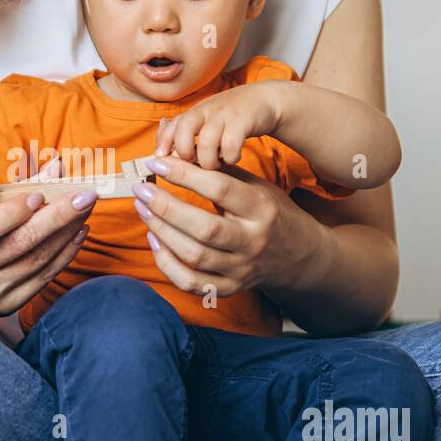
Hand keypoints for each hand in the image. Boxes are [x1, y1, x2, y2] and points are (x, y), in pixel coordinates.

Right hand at [0, 152, 95, 315]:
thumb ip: (14, 188)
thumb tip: (56, 167)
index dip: (14, 212)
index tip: (40, 194)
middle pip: (21, 243)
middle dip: (58, 217)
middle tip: (85, 196)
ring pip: (37, 260)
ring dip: (67, 233)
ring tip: (85, 210)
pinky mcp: (7, 306)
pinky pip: (44, 278)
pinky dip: (65, 254)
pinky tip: (78, 233)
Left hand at [132, 153, 323, 298]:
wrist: (300, 256)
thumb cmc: (271, 213)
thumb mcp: (257, 187)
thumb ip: (222, 172)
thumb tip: (179, 152)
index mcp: (261, 210)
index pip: (220, 189)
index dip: (184, 175)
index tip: (157, 164)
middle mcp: (253, 242)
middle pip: (204, 228)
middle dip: (166, 207)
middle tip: (141, 189)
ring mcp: (241, 269)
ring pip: (194, 256)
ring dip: (161, 232)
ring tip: (143, 209)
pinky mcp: (230, 288)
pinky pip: (191, 283)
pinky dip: (167, 264)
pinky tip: (154, 241)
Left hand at [155, 82, 285, 168]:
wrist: (264, 101)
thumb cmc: (230, 118)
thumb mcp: (204, 122)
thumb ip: (183, 134)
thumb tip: (159, 151)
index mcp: (194, 113)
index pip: (171, 126)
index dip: (163, 143)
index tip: (160, 159)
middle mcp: (206, 111)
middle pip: (184, 128)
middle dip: (184, 152)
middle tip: (193, 164)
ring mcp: (224, 114)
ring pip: (206, 140)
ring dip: (208, 160)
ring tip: (215, 166)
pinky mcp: (244, 119)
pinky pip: (231, 143)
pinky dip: (230, 156)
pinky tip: (233, 158)